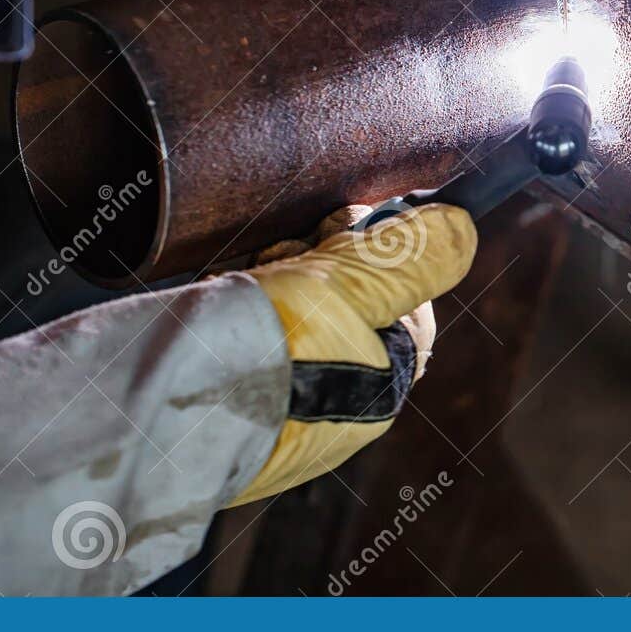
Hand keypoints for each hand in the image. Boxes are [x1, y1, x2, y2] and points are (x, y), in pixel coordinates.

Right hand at [227, 204, 475, 503]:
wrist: (169, 402)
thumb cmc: (273, 348)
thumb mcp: (357, 287)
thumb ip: (412, 257)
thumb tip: (462, 229)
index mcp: (381, 387)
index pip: (399, 296)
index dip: (375, 249)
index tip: (343, 226)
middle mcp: (336, 405)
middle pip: (345, 298)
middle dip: (319, 262)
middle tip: (292, 256)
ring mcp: (279, 404)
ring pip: (294, 308)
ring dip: (277, 276)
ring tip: (254, 279)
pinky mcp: (227, 396)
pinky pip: (247, 330)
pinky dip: (238, 303)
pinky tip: (223, 297)